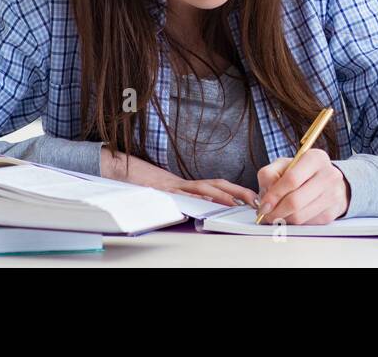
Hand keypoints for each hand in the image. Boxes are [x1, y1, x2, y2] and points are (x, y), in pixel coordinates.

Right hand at [100, 147, 258, 206]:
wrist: (123, 172)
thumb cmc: (145, 185)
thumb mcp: (169, 193)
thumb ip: (185, 197)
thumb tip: (206, 206)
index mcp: (188, 185)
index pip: (217, 186)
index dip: (235, 191)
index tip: (252, 197)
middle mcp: (185, 184)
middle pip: (216, 184)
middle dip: (237, 192)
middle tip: (254, 199)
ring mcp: (175, 185)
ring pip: (203, 188)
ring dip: (221, 195)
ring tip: (236, 202)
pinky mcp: (164, 188)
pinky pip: (181, 192)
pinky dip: (194, 197)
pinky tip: (205, 202)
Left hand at [255, 149, 349, 224]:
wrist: (326, 181)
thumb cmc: (301, 172)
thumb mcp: (283, 166)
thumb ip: (268, 176)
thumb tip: (265, 199)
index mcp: (315, 158)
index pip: (291, 179)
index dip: (274, 195)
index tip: (264, 205)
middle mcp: (328, 175)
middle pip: (295, 201)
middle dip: (276, 212)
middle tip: (266, 215)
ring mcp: (333, 195)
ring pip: (299, 217)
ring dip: (283, 219)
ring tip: (276, 215)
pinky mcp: (331, 213)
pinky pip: (306, 224)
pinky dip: (294, 223)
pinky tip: (291, 215)